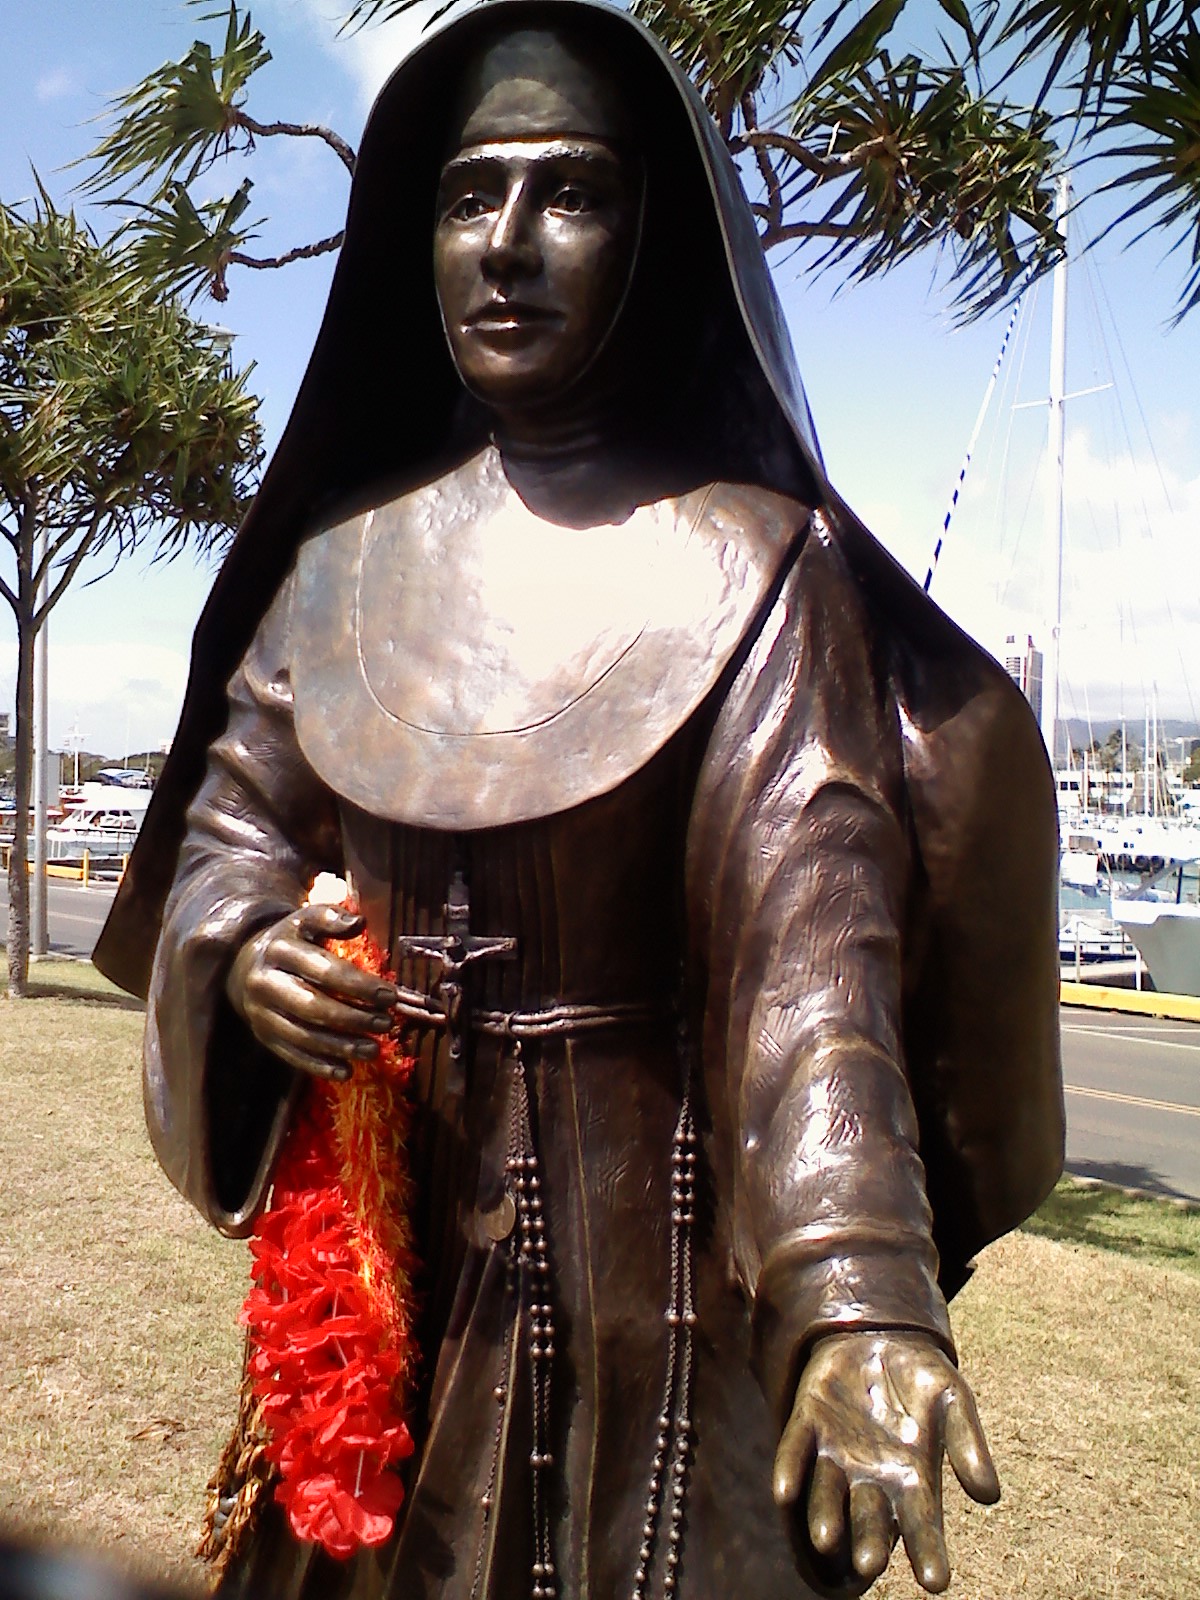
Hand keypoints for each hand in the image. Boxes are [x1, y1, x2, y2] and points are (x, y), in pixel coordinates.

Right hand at [226, 903, 399, 1080]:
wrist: (243, 965)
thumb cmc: (291, 942)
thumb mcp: (306, 921)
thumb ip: (332, 918)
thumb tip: (359, 921)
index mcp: (280, 950)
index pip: (323, 970)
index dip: (358, 984)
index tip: (390, 996)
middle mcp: (266, 982)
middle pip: (312, 1006)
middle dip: (353, 1017)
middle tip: (387, 1024)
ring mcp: (261, 1012)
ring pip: (303, 1035)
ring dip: (341, 1046)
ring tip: (374, 1050)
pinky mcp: (263, 1035)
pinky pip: (291, 1055)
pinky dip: (319, 1066)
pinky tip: (346, 1071)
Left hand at [773, 1330, 998, 1595]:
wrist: (880, 1333)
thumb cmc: (922, 1376)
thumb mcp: (954, 1401)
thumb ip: (968, 1445)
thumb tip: (989, 1496)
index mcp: (912, 1479)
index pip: (922, 1525)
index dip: (928, 1553)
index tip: (936, 1583)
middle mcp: (870, 1477)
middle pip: (869, 1518)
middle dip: (869, 1541)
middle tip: (870, 1564)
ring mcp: (835, 1453)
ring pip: (827, 1493)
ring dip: (824, 1515)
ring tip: (825, 1540)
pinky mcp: (807, 1423)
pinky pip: (794, 1451)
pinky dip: (790, 1469)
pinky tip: (783, 1492)